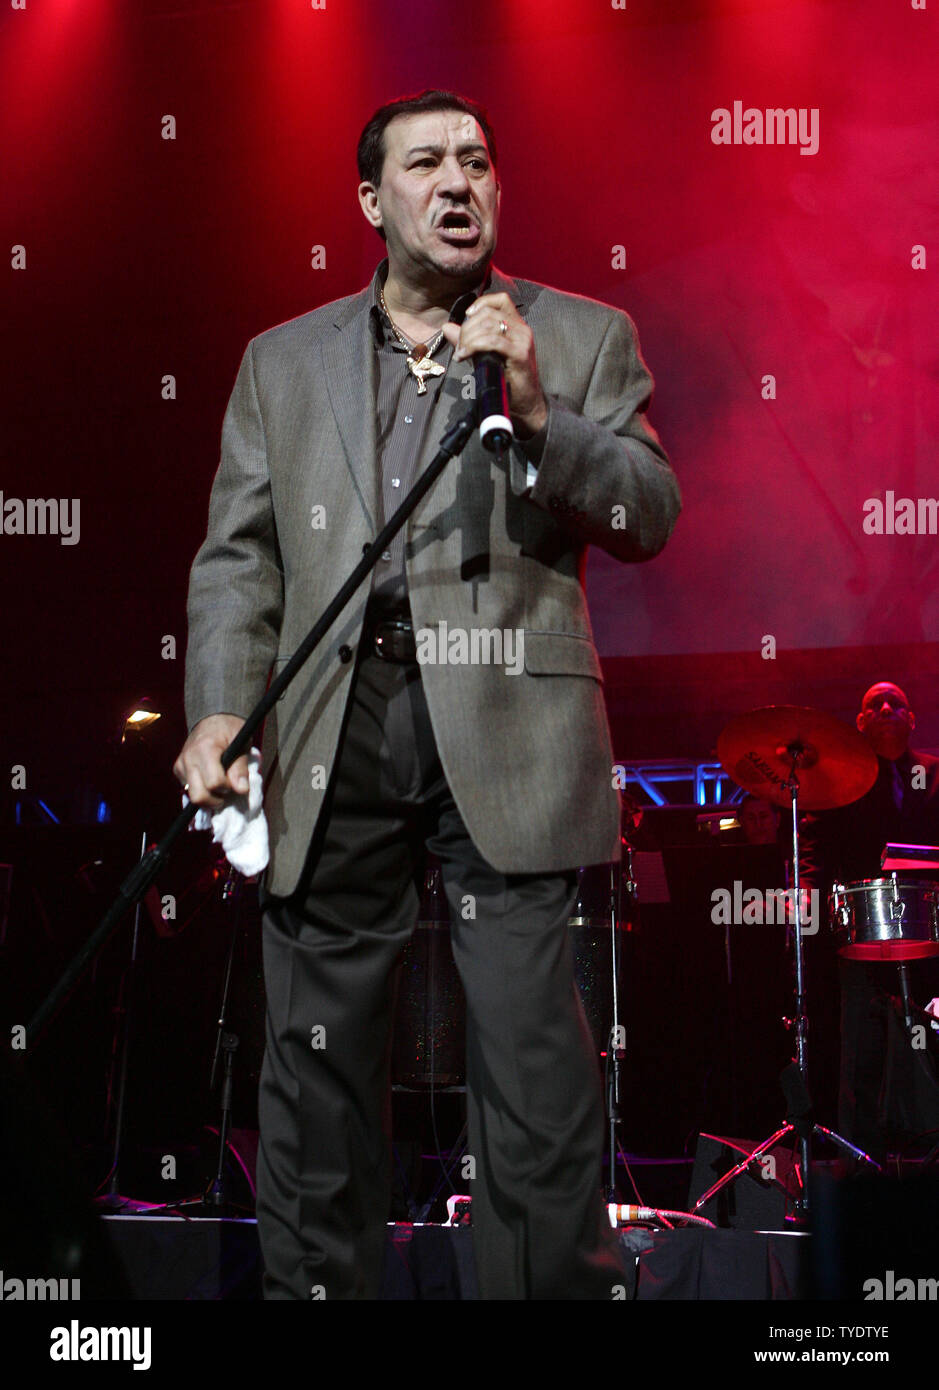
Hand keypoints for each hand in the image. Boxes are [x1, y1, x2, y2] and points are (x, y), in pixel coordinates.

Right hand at [173, 713, 250, 808]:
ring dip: (209, 797)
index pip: (214, 783)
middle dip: (215, 799)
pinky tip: (210, 780)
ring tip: (220, 786)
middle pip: (199, 796)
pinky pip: (189, 790)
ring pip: (192, 796)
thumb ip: (241, 768)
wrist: (213, 717)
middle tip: (227, 790)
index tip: (235, 781)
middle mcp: (188, 758)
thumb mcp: (242, 743)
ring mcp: (181, 765)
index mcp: (205, 749)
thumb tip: (241, 790)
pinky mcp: (178, 770)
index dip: (228, 787)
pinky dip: (202, 790)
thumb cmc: (230, 729)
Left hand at [439, 292, 547, 437]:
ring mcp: (522, 340)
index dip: (480, 303)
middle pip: (488, 314)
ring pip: (488, 326)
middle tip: (459, 345)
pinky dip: (474, 346)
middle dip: (467, 328)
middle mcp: (522, 328)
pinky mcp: (520, 353)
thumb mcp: (484, 355)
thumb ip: (467, 339)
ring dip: (468, 338)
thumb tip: (446, 327)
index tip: (467, 316)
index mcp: (516, 325)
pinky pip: (493, 342)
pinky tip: (465, 355)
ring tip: (461, 353)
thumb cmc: (507, 380)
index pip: (500, 300)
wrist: (525, 403)